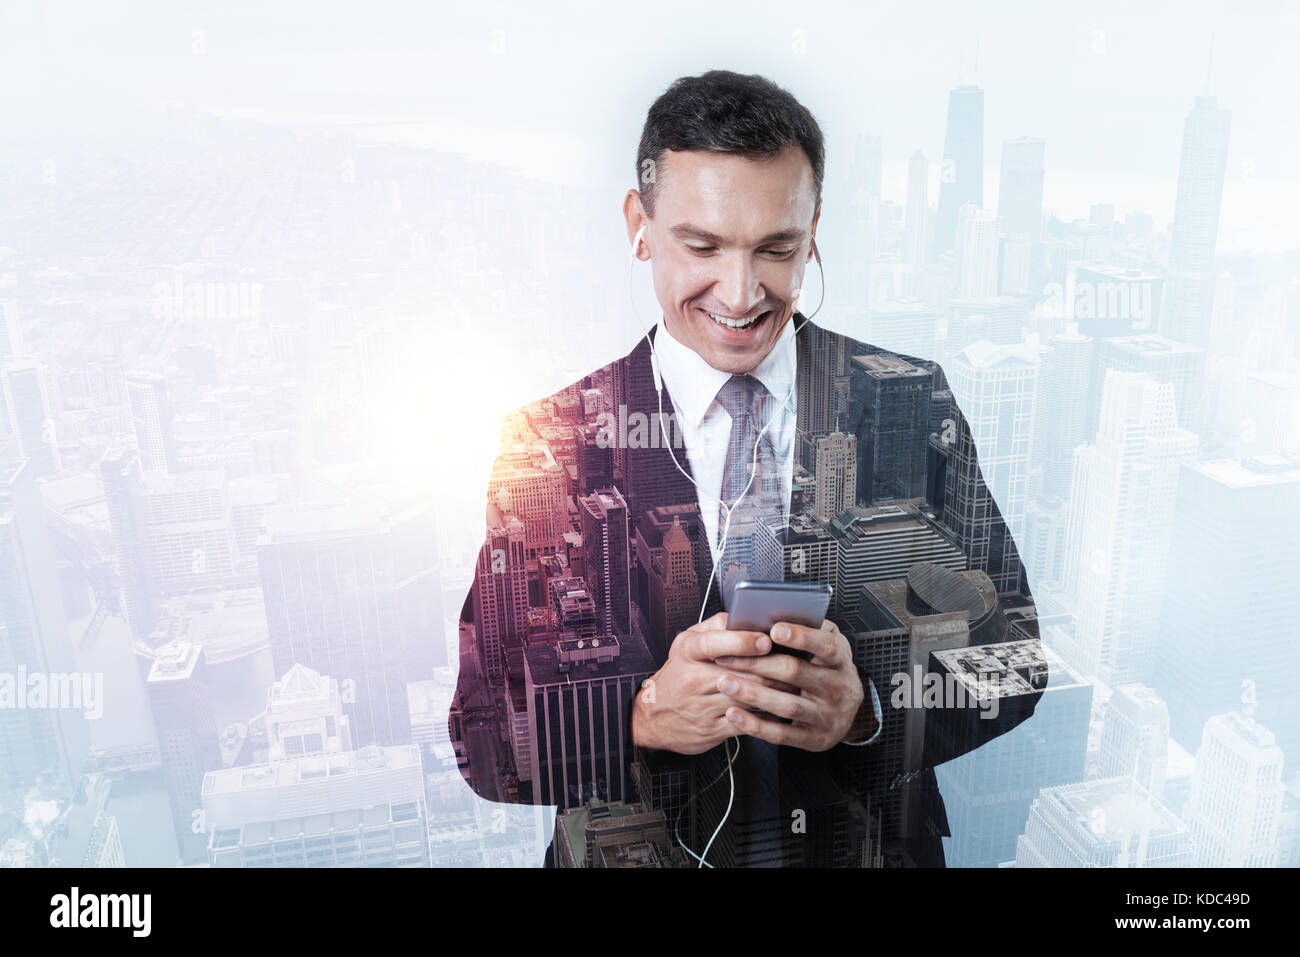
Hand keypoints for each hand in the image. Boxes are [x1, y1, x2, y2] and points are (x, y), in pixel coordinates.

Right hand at [633, 612, 794, 754]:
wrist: (653, 716)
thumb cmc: (677, 676)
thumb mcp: (685, 644)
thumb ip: (714, 627)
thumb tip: (741, 616)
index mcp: (688, 652)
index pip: (715, 644)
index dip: (743, 641)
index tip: (765, 640)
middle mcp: (694, 679)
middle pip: (741, 672)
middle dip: (772, 667)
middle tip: (795, 662)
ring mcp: (703, 707)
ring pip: (748, 698)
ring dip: (775, 691)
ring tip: (795, 682)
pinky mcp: (712, 729)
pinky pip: (746, 723)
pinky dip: (766, 715)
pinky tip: (779, 707)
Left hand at [713, 619, 862, 751]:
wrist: (849, 712)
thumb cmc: (828, 669)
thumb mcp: (828, 645)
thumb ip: (809, 628)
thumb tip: (775, 612)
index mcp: (840, 659)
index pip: (825, 645)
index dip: (801, 637)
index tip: (774, 629)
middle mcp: (837, 688)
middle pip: (795, 673)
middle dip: (758, 664)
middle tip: (727, 657)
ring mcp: (826, 716)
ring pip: (786, 706)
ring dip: (752, 694)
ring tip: (724, 682)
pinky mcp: (813, 739)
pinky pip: (781, 734)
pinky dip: (755, 724)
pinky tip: (733, 714)